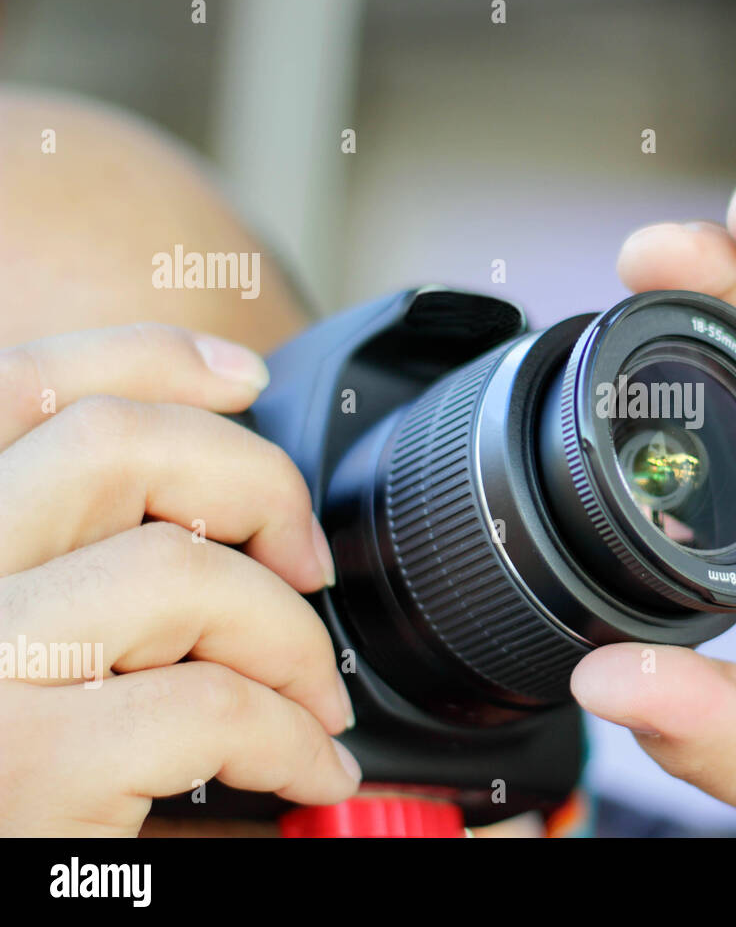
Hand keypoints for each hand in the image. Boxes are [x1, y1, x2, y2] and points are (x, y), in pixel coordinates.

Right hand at [0, 324, 360, 835]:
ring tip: (312, 698)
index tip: (244, 376)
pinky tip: (307, 768)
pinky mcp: (24, 765)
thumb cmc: (15, 772)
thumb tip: (210, 474)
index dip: (147, 357)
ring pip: (180, 569)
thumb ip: (71, 546)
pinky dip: (293, 735)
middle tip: (309, 563)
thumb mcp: (17, 631)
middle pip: (114, 444)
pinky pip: (214, 704)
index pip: (22, 384)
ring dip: (289, 636)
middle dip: (257, 484)